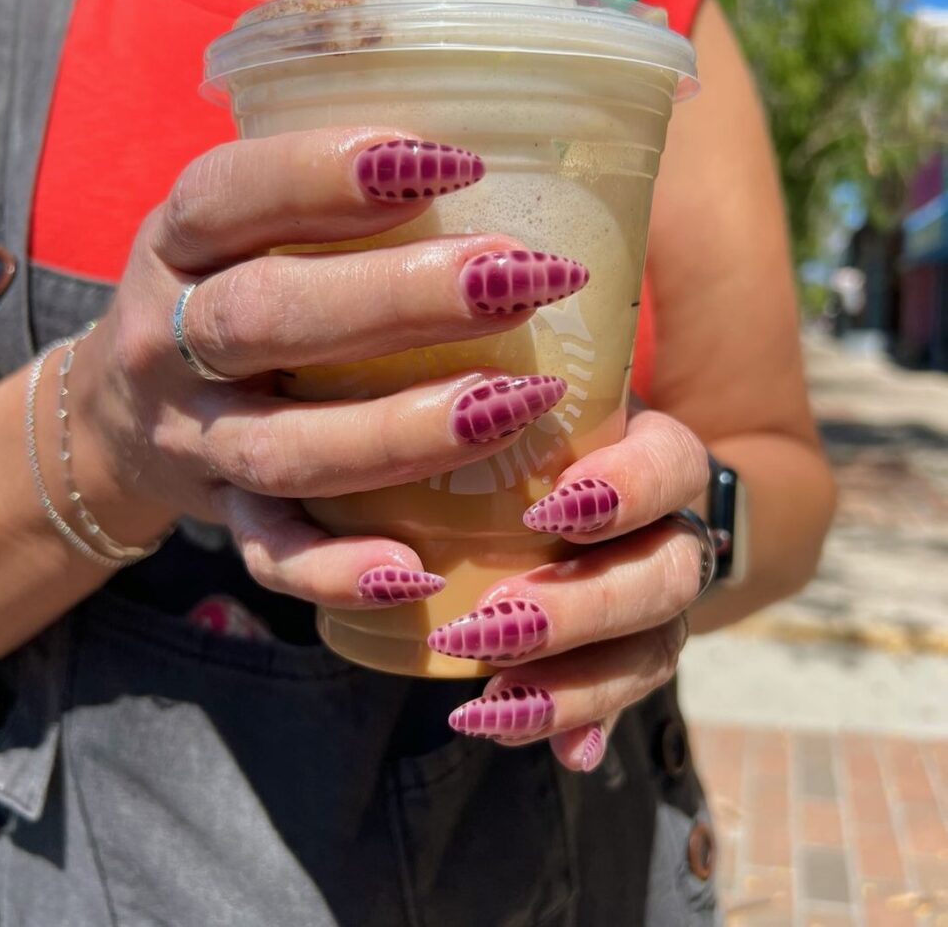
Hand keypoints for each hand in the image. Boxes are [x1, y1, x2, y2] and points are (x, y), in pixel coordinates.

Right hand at [66, 129, 587, 603]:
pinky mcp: (221, 516)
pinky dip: (338, 569)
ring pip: (285, 446)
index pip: (235, 195)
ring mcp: (193, 438)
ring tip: (518, 402)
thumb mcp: (240, 225)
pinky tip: (418, 569)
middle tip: (517, 278)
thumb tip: (491, 140)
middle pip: (270, 318)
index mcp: (178, 241)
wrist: (122, 413)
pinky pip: (272, 554)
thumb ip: (323, 192)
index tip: (453, 161)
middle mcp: (170, 340)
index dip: (330, 174)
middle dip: (398, 299)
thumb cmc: (224, 290)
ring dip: (401, 430)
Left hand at [426, 405, 710, 772]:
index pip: (674, 466)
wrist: (577, 480)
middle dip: (582, 606)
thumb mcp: (533, 404)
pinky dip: (593, 725)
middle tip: (489, 621)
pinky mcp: (631, 655)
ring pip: (652, 650)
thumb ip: (504, 398)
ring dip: (577, 684)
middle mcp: (670, 532)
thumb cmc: (538, 429)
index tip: (549, 510)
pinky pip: (625, 697)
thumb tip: (474, 397)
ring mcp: (656, 602)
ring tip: (495, 705)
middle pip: (665, 576)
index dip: (628, 490)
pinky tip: (567, 753)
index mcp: (655, 457)